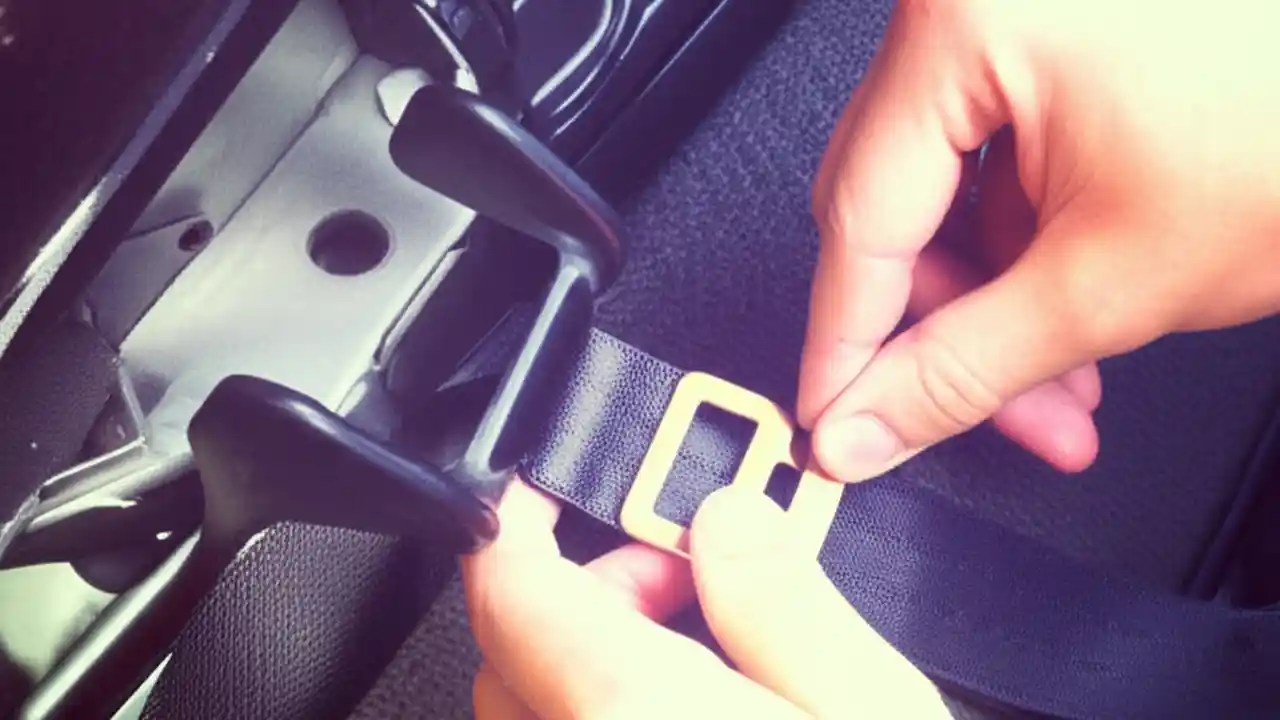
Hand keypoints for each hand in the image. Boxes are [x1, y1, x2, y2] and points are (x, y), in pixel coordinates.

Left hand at [462, 480, 946, 718]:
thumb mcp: (873, 711)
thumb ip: (785, 604)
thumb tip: (730, 519)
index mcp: (633, 718)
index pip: (511, 592)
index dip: (510, 518)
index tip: (535, 484)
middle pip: (515, 654)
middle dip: (589, 591)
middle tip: (688, 574)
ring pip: (535, 712)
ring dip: (594, 659)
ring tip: (706, 652)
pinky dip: (604, 712)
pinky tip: (696, 707)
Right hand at [799, 0, 1279, 481]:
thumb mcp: (1115, 281)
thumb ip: (964, 369)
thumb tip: (864, 424)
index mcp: (969, 23)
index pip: (859, 217)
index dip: (844, 343)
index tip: (835, 420)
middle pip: (897, 202)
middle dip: (946, 332)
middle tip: (980, 417)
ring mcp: (1016, 8)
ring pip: (950, 191)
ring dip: (994, 300)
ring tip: (1063, 382)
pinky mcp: (1055, 28)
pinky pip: (998, 154)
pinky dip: (1028, 243)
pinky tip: (1072, 307)